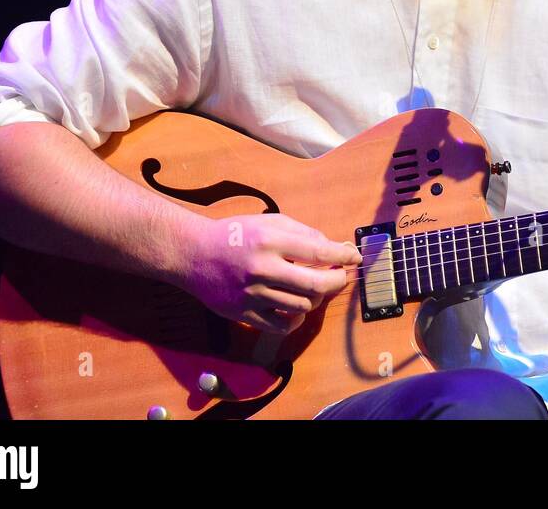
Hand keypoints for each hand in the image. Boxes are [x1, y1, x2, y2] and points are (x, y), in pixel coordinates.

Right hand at [177, 213, 361, 332]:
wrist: (193, 255)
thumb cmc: (234, 235)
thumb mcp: (268, 222)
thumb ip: (301, 232)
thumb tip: (331, 247)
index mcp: (270, 241)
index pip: (319, 252)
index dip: (342, 256)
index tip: (354, 257)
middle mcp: (262, 269)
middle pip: (315, 284)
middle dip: (337, 281)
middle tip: (341, 276)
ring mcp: (253, 295)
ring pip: (302, 306)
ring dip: (316, 298)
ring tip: (315, 288)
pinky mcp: (244, 314)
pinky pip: (282, 325)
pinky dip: (296, 319)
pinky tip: (297, 307)